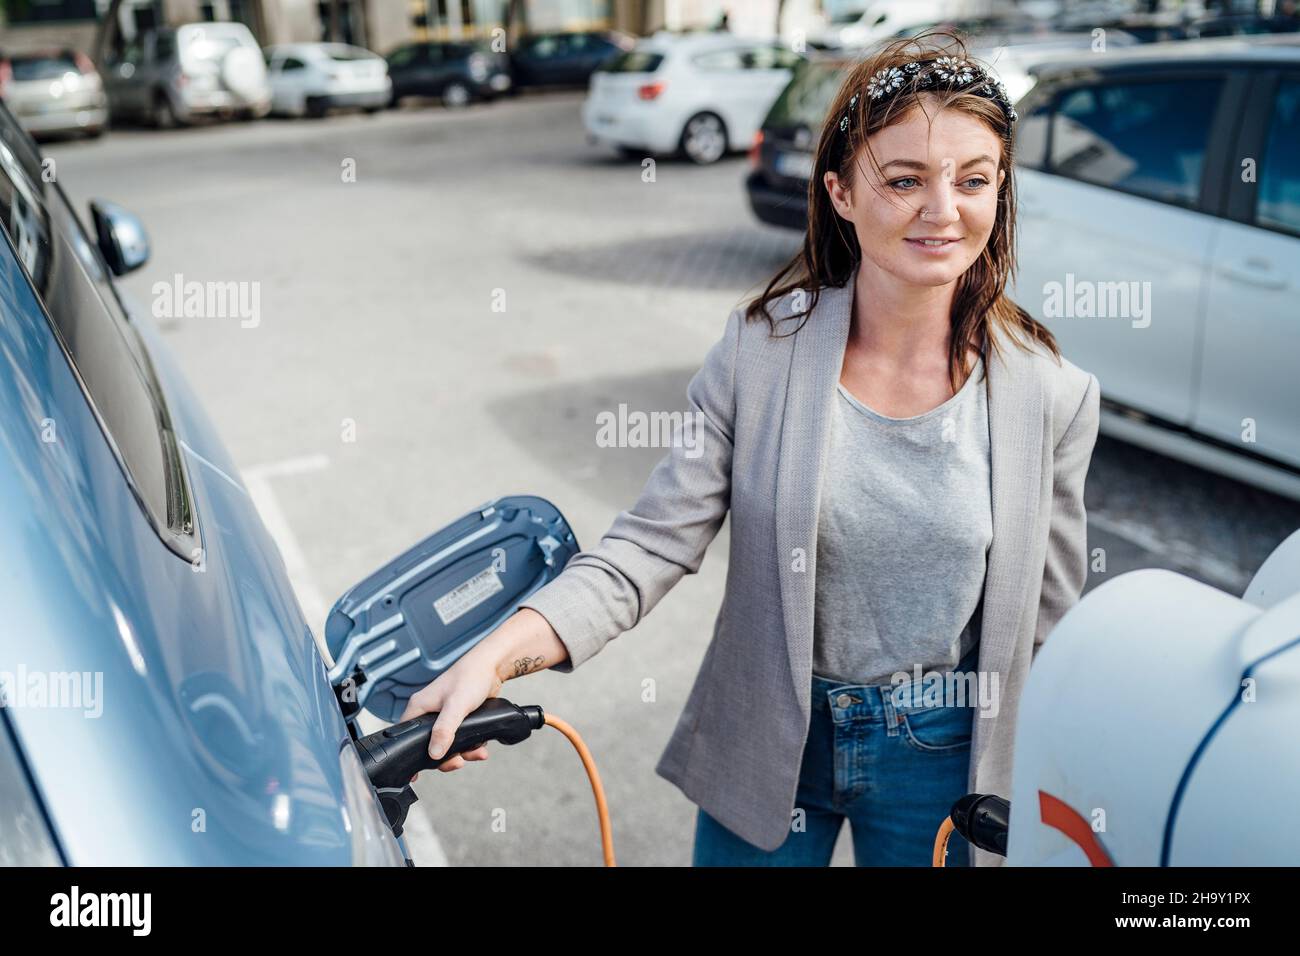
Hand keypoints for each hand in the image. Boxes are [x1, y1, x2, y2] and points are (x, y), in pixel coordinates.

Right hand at [400, 647, 501, 775]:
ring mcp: (443, 716)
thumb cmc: (470, 677)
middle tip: (458, 762)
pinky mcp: (458, 718)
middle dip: (446, 757)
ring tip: (477, 753)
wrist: (492, 667)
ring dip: (462, 752)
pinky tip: (481, 747)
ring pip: (446, 745)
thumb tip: (434, 754)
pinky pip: (459, 739)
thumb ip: (444, 730)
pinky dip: (470, 745)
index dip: (410, 755)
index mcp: (419, 707)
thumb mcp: (456, 706)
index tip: (417, 774)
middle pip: (428, 746)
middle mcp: (428, 712)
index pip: (406, 736)